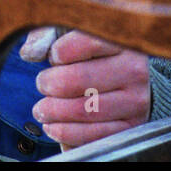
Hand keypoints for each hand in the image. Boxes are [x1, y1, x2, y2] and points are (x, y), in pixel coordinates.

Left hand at [29, 30, 150, 147]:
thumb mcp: (81, 35)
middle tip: (43, 84)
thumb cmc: (103, 56)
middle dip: (49, 84)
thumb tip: (30, 53)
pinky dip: (65, 133)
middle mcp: (135, 70)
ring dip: (53, 111)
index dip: (59, 52)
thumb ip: (52, 35)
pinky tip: (53, 126)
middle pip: (78, 79)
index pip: (85, 43)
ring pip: (83, 110)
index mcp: (123, 42)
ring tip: (42, 108)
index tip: (54, 56)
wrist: (140, 83)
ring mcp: (136, 100)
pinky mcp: (132, 126)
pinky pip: (92, 135)